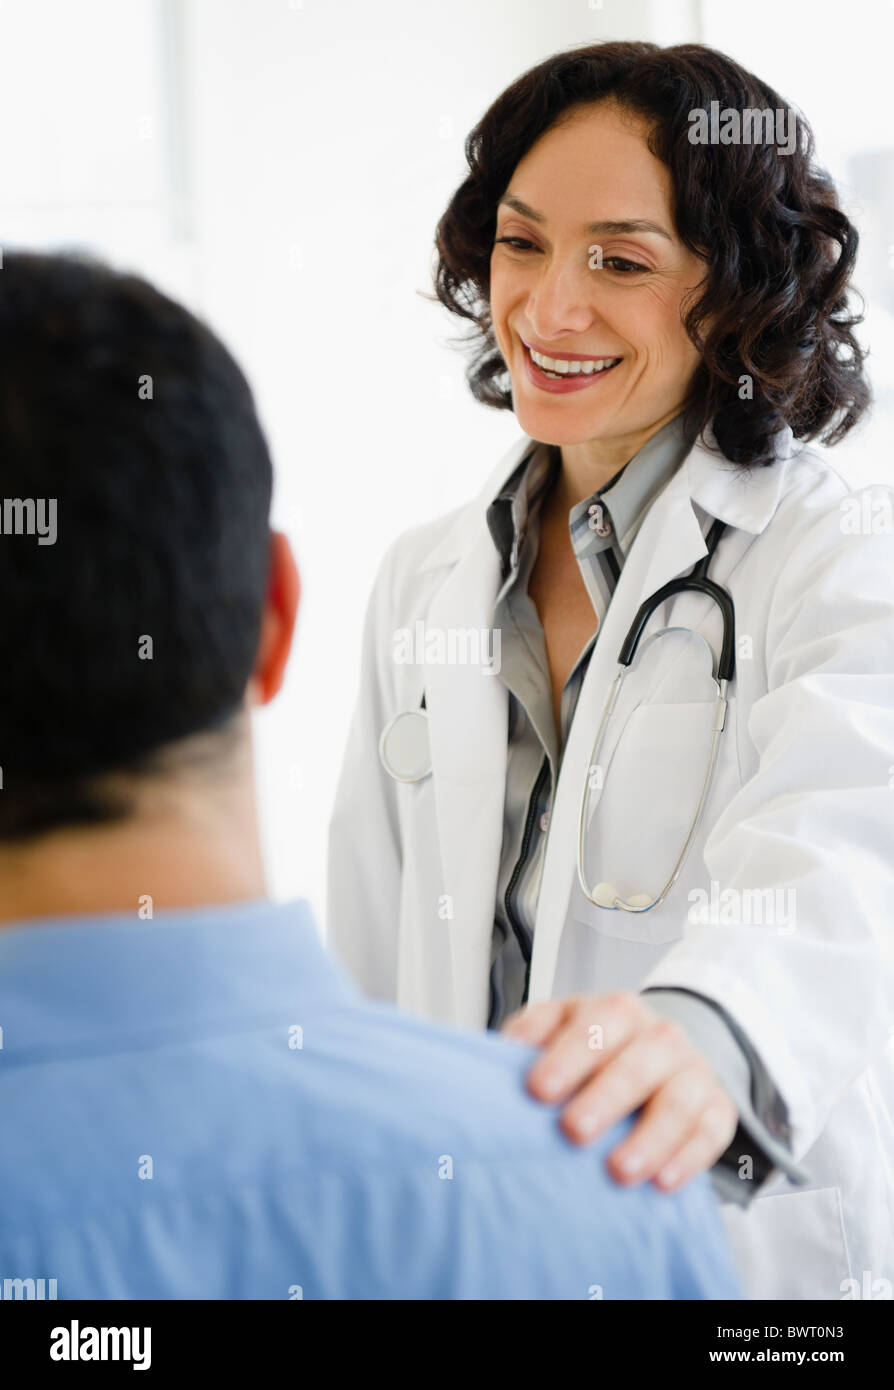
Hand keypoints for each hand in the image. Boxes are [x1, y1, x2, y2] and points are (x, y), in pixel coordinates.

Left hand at [501, 992, 737, 1191]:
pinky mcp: (717, 1108)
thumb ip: (529, 1035)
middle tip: (574, 1131)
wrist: (654, 1052)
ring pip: (679, 1099)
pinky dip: (689, 1158)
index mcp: (615, 1010)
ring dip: (651, 1136)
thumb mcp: (558, 1028)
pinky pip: (711, 1131)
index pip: (594, 1025)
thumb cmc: (594, 1048)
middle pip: (639, 1061)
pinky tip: (662, 1182)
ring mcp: (692, 1070)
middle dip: (606, 1097)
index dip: (567, 1057)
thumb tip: (498, 1055)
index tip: (537, 1089)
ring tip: (619, 1171)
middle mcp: (658, 1035)